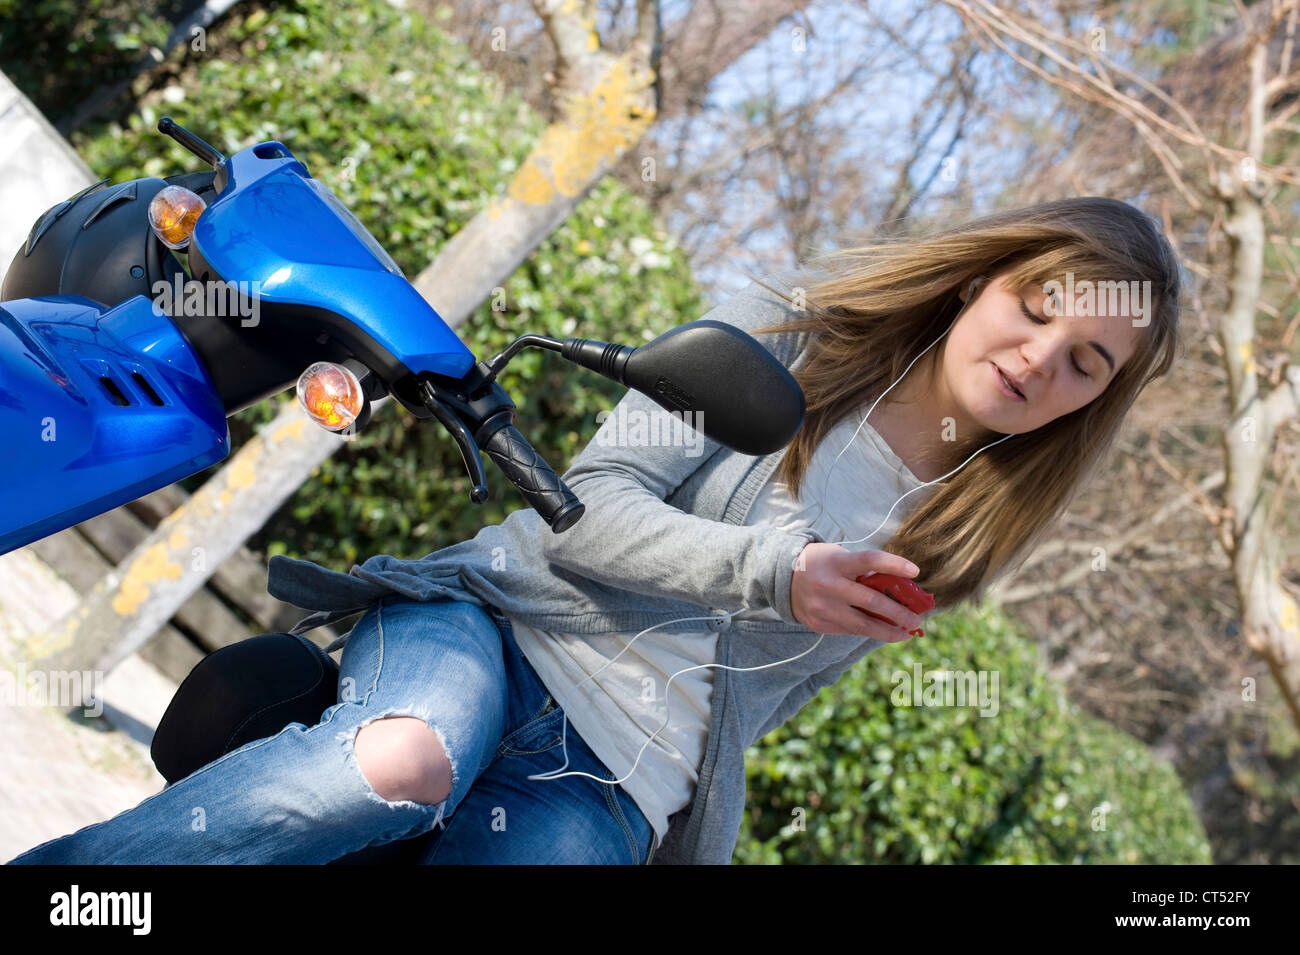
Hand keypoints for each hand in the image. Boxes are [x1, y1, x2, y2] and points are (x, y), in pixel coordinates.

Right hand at [790, 542, 924, 640]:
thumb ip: (863, 570)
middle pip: (871, 602)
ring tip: (905, 633)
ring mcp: (823, 608)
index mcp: (836, 563)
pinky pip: (849, 630)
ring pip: (862, 625)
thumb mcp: (838, 556)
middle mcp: (829, 586)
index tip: (915, 571)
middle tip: (917, 619)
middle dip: (899, 613)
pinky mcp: (819, 624)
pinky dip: (868, 631)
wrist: (780, 577)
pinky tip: (880, 631)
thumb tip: (895, 587)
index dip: (894, 565)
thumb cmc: (820, 563)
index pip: (869, 560)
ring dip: (888, 632)